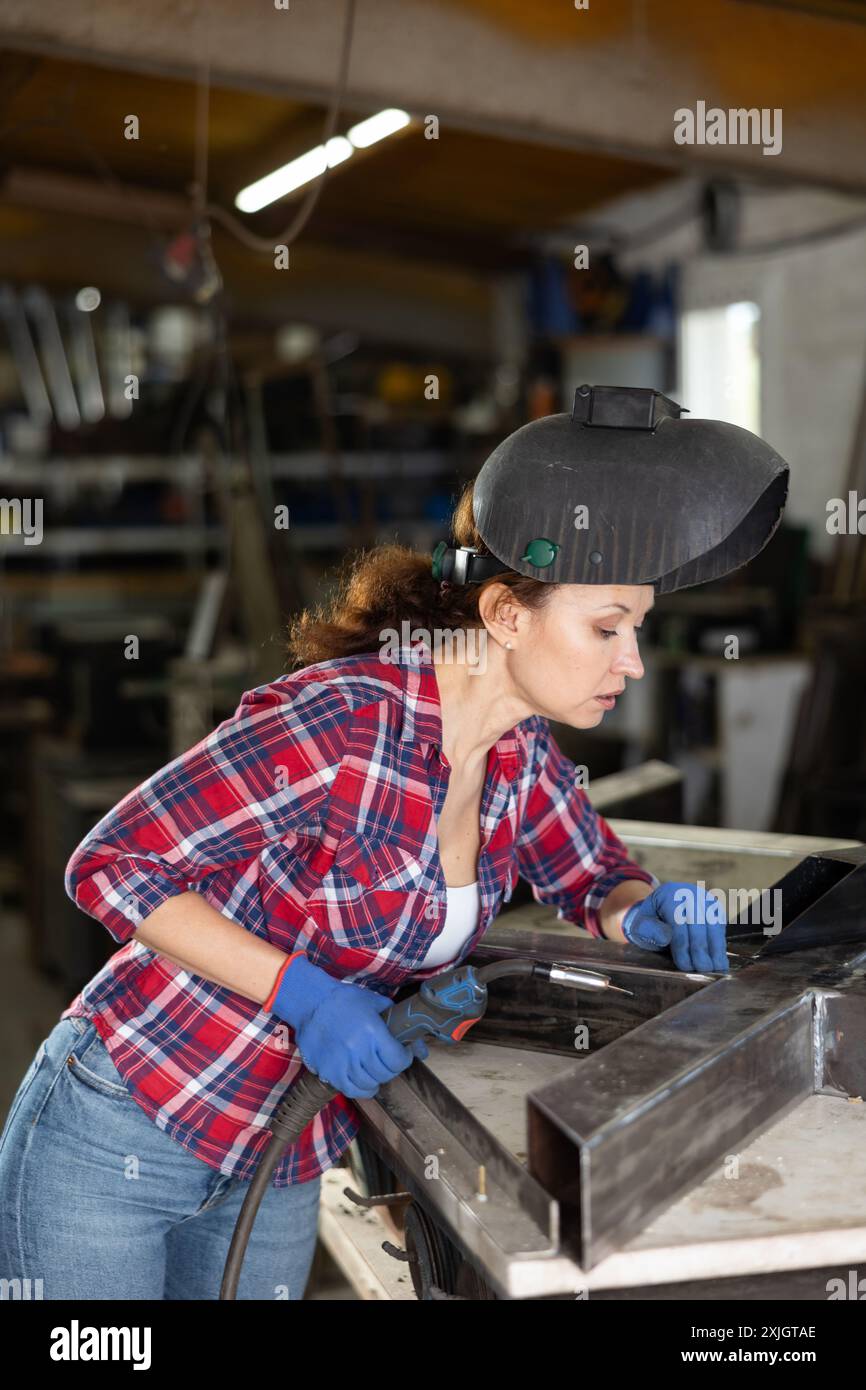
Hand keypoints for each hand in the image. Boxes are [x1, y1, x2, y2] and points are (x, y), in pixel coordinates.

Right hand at [266, 953, 421, 1097]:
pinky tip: (364, 1082)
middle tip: (388, 1060)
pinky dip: (361, 1090)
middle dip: (391, 1068)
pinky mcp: (328, 1071)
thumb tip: (422, 1050)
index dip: (405, 1058)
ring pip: (369, 1084)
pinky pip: (351, 1091)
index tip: (403, 1053)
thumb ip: (400, 1025)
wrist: (312, 1002)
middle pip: (385, 1074)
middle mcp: (358, 1049)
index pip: (398, 1060)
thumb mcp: (377, 1003)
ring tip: (375, 1070)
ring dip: (376, 1079)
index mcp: (372, 1031)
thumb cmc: (346, 1000)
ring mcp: (341, 1063)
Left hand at [621, 882, 727, 972]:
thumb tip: (664, 937)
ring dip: (716, 949)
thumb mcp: (641, 925)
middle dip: (700, 948)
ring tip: (716, 969)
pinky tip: (720, 962)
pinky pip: (720, 928)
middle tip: (702, 969)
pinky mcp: (716, 909)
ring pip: (713, 925)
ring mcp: (705, 899)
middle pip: (698, 922)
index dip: (682, 944)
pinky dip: (720, 946)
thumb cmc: (650, 922)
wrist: (662, 909)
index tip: (684, 965)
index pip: (677, 920)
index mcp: (668, 894)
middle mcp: (689, 893)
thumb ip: (647, 930)